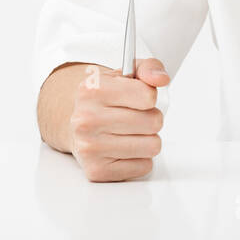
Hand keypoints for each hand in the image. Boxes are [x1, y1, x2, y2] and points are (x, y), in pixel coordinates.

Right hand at [68, 58, 170, 181]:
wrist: (78, 125)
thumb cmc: (105, 100)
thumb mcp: (125, 74)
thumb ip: (149, 68)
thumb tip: (161, 78)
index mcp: (93, 90)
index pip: (148, 96)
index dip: (150, 97)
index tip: (139, 97)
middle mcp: (87, 119)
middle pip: (153, 122)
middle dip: (151, 118)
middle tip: (135, 116)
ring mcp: (90, 147)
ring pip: (152, 146)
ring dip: (147, 139)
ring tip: (130, 132)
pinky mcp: (97, 171)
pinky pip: (144, 166)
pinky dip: (140, 158)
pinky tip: (124, 149)